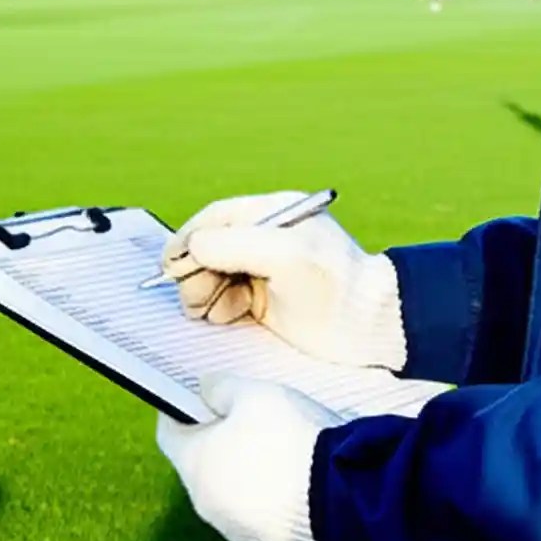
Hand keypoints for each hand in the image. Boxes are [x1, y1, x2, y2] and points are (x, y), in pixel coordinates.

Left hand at [156, 373, 347, 540]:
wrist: (344, 507)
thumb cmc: (288, 442)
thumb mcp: (254, 396)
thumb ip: (222, 388)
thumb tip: (205, 389)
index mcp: (193, 466)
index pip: (169, 434)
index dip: (178, 411)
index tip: (192, 395)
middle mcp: (206, 504)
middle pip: (202, 464)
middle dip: (218, 440)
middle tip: (244, 416)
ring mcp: (239, 531)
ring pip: (233, 492)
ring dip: (247, 470)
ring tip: (279, 447)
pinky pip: (263, 513)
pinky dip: (272, 495)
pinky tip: (299, 477)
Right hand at [162, 191, 406, 369]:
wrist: (370, 326)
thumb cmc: (336, 285)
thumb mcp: (283, 255)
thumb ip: (234, 244)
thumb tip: (194, 247)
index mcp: (272, 214)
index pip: (217, 218)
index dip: (189, 238)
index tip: (170, 263)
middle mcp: (265, 239)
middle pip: (209, 249)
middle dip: (195, 272)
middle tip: (193, 298)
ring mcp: (263, 270)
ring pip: (212, 276)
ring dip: (203, 293)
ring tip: (211, 310)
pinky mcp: (264, 300)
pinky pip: (224, 299)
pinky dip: (217, 308)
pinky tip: (229, 316)